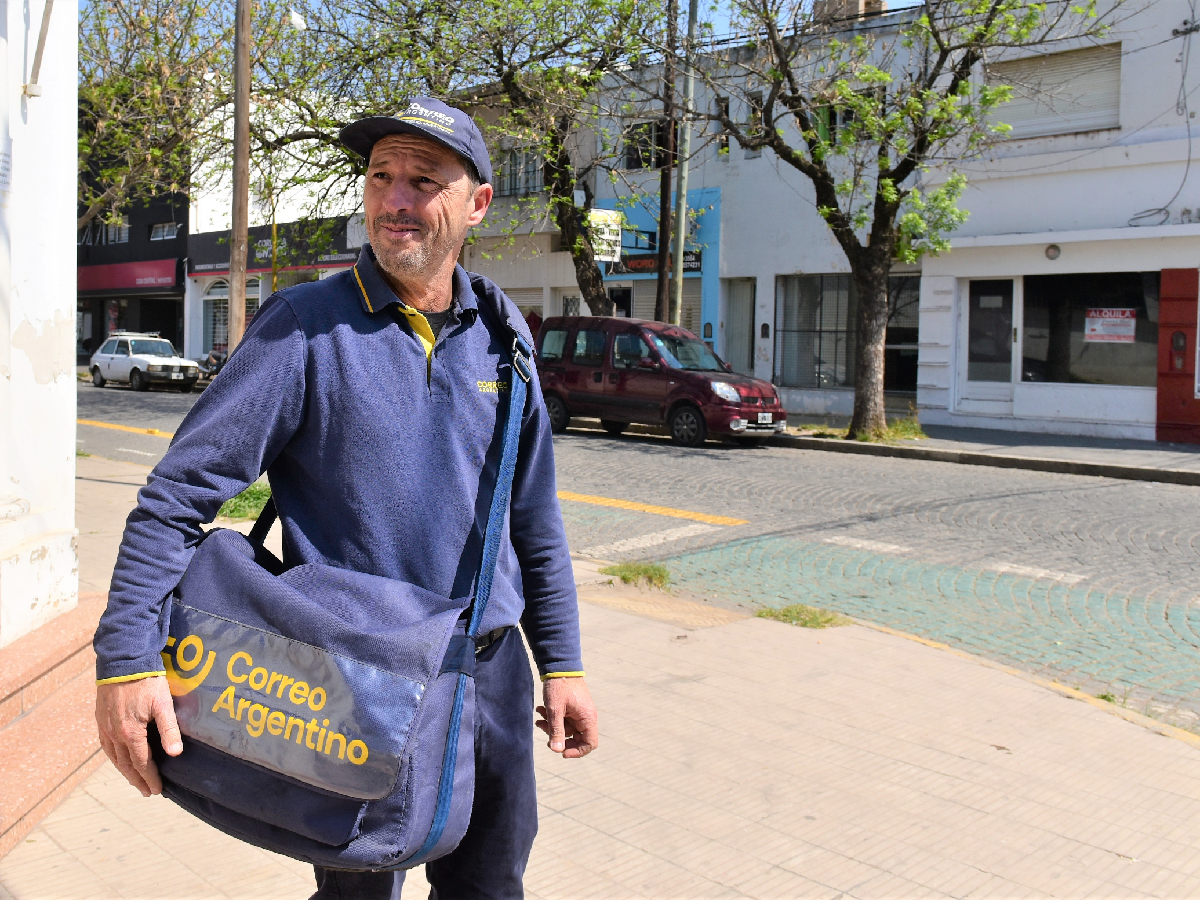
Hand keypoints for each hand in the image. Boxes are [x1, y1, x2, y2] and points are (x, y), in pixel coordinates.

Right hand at [95, 676, 182, 795]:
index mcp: (131, 733)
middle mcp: (114, 734)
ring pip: (114, 757)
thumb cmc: (147, 681)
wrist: (123, 662)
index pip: (141, 763)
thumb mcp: (163, 704)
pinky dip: (114, 757)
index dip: (150, 778)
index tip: (157, 790)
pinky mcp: (100, 719)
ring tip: (135, 780)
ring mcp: (105, 727)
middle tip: (147, 791)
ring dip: (125, 771)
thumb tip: (175, 754)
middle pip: (126, 764)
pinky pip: (105, 746)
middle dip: (137, 779)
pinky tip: (118, 758)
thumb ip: (169, 730)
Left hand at [536, 676, 597, 758]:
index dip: (577, 751)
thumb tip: (556, 750)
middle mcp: (586, 716)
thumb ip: (556, 731)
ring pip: (566, 728)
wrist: (558, 665)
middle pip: (576, 738)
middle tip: (546, 737)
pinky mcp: (571, 707)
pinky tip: (540, 711)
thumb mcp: (555, 710)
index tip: (562, 752)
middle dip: (559, 738)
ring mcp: (578, 712)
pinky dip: (552, 718)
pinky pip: (563, 719)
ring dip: (552, 726)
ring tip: (539, 718)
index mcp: (587, 718)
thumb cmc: (559, 686)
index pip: (590, 743)